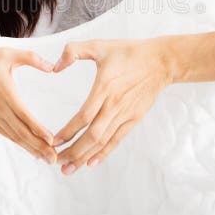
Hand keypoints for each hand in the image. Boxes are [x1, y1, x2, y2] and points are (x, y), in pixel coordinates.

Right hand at [0, 47, 58, 163]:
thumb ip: (30, 58)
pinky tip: (28, 148)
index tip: (52, 141)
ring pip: (14, 136)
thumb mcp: (6, 54)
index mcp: (7, 94)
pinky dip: (18, 142)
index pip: (25, 116)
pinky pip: (5, 133)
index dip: (39, 129)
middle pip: (22, 132)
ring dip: (30, 148)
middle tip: (54, 160)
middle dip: (39, 146)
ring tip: (46, 159)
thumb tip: (52, 67)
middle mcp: (0, 109)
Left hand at [52, 38, 173, 174]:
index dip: (68, 131)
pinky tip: (92, 162)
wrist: (161, 61)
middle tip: (57, 162)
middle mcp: (115, 105)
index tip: (54, 141)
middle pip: (92, 135)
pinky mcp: (134, 118)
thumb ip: (73, 51)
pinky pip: (117, 139)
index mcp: (104, 88)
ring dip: (85, 156)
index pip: (84, 116)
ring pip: (103, 141)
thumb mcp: (99, 45)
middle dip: (73, 151)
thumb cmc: (129, 52)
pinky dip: (104, 153)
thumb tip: (54, 67)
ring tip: (69, 169)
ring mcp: (126, 114)